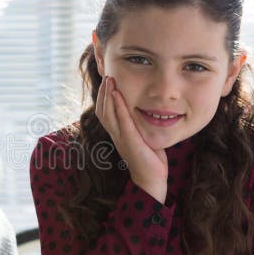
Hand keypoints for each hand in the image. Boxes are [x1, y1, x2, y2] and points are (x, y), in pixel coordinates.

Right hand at [95, 76, 167, 202]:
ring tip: (110, 80)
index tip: (108, 81)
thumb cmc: (149, 158)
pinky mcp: (129, 141)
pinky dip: (118, 107)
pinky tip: (118, 95)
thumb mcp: (142, 137)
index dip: (103, 96)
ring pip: (107, 114)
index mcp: (117, 133)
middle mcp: (116, 135)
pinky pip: (122, 121)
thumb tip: (143, 110)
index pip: (104, 112)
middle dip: (103, 92)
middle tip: (107, 75)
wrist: (151, 179)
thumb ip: (139, 125)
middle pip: (102, 110)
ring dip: (107, 95)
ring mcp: (121, 138)